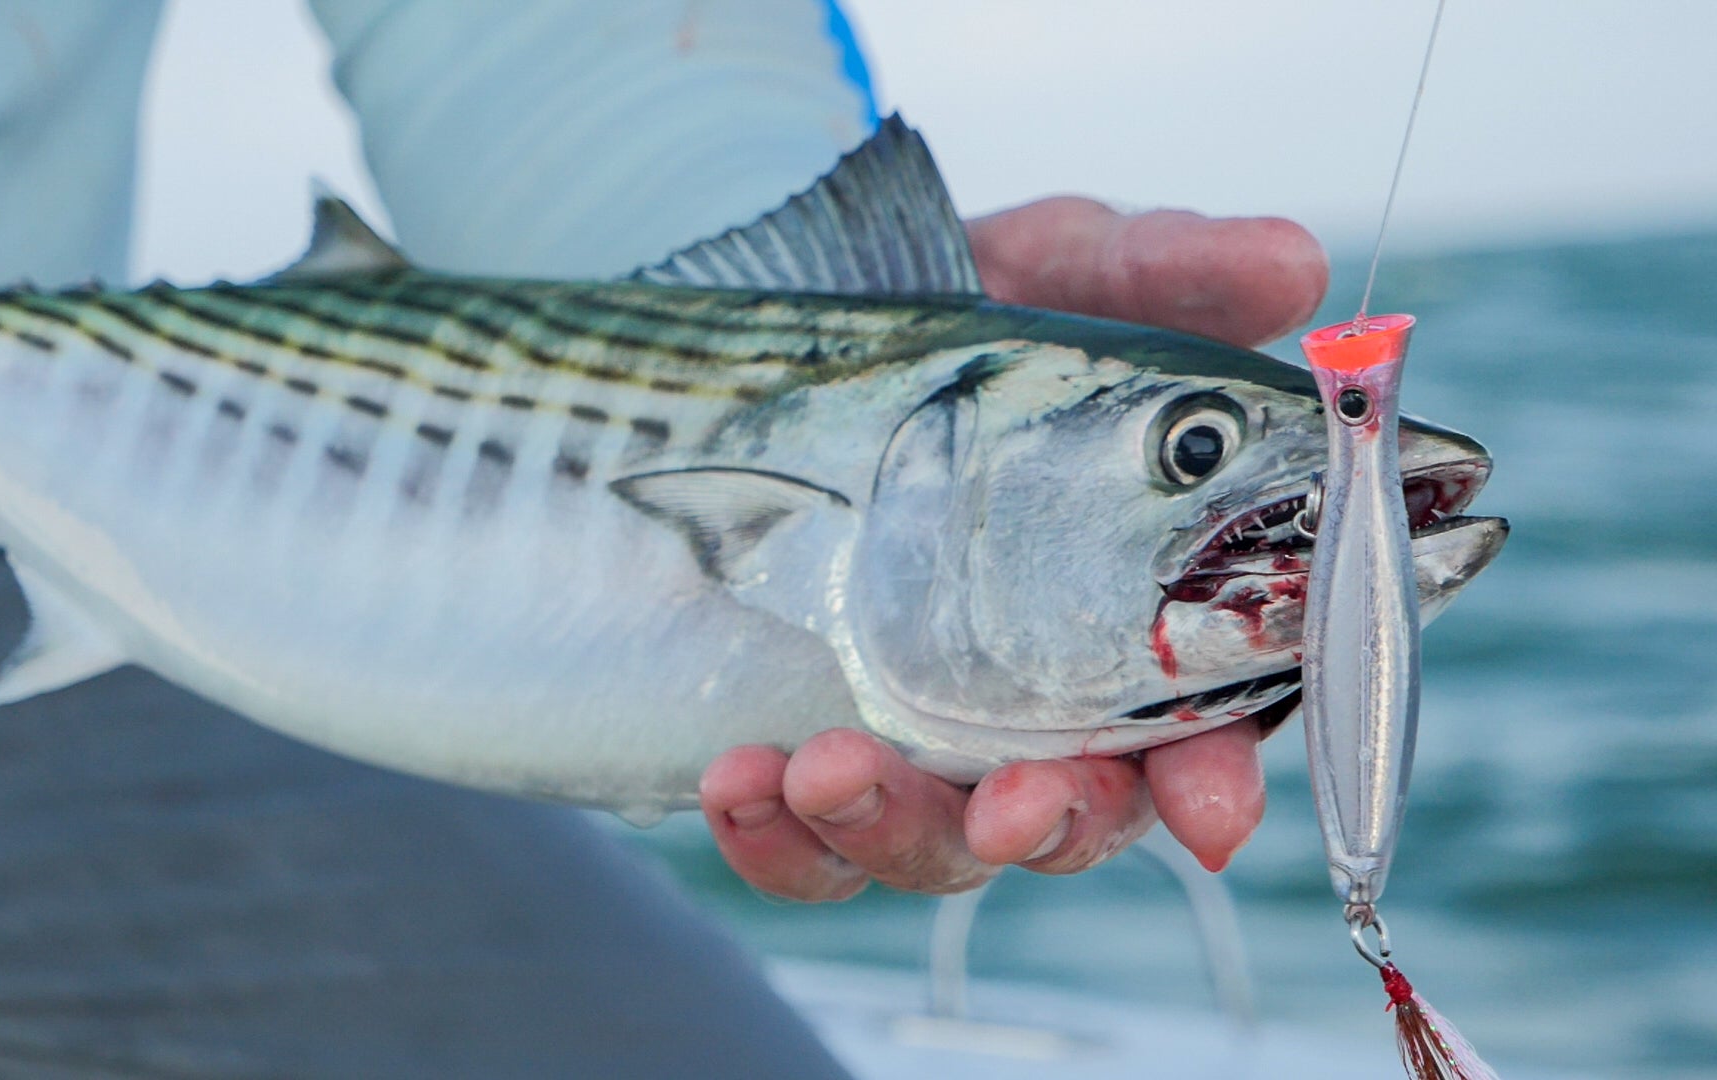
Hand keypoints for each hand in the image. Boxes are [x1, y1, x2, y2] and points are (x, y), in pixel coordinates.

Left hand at [700, 196, 1327, 899]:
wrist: (773, 338)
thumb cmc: (944, 322)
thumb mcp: (1045, 270)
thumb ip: (1160, 273)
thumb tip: (1295, 265)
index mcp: (1125, 612)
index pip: (1198, 723)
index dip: (1216, 775)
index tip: (1212, 805)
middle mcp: (1031, 700)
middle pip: (1074, 814)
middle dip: (1052, 826)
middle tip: (1014, 806)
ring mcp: (915, 738)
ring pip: (931, 844)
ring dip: (890, 828)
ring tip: (826, 769)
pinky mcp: (800, 756)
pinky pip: (798, 850)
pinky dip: (773, 842)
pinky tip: (737, 782)